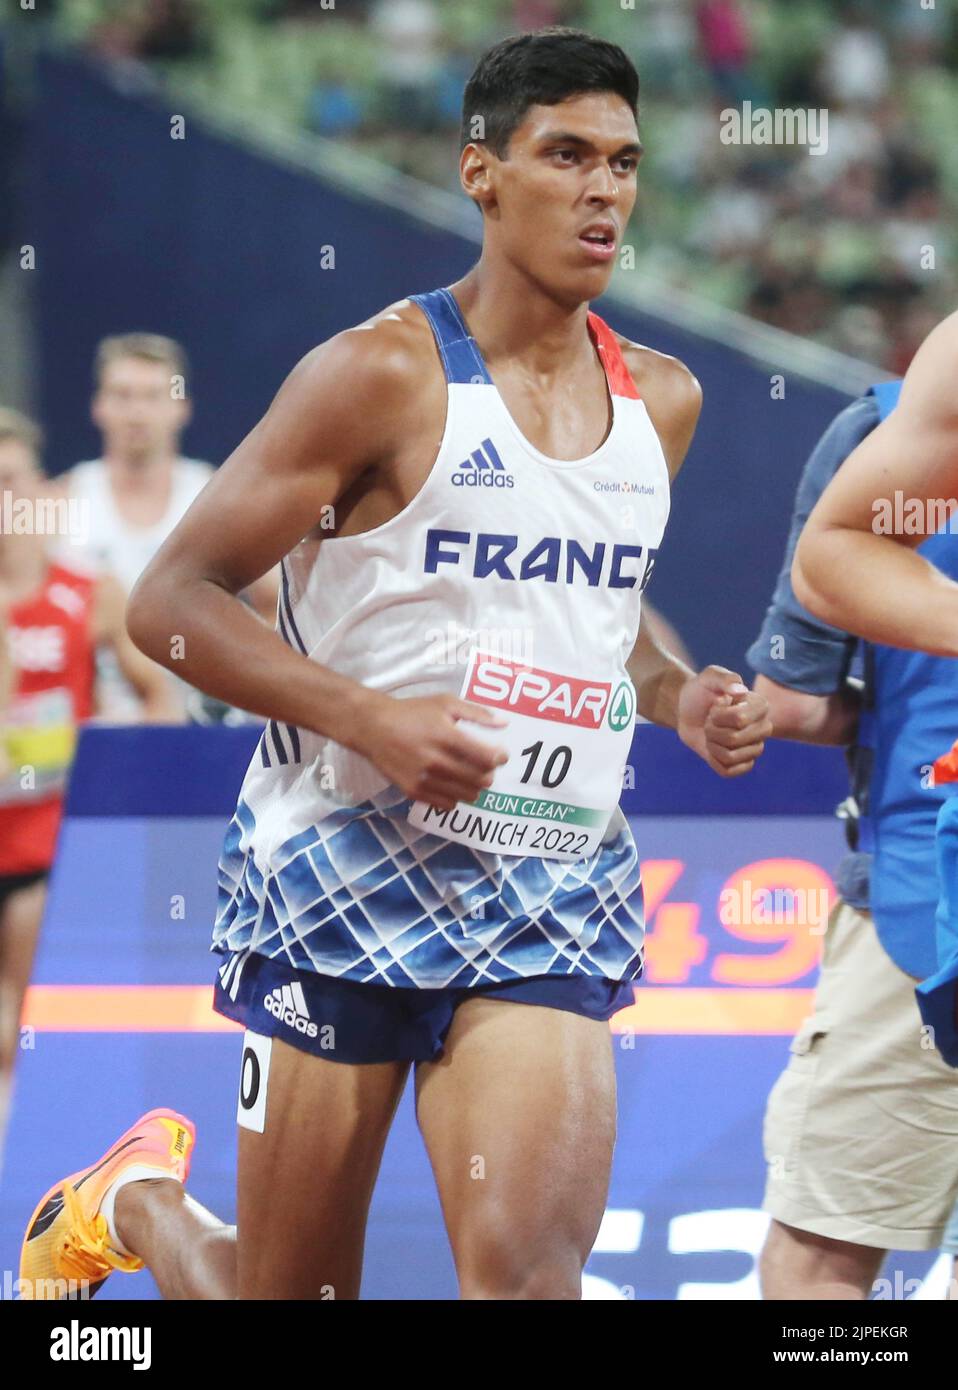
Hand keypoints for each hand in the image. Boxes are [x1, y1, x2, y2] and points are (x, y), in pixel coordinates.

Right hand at [354, 692, 508, 809]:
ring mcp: (424, 780)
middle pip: (480, 780)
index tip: (501, 755)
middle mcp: (436, 761)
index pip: (486, 758)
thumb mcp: (445, 703)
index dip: (500, 758)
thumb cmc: (412, 712)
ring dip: (475, 786)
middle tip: (485, 765)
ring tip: (470, 774)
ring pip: (467, 794)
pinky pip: (447, 803)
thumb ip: (477, 713)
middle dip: (490, 773)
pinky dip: (456, 796)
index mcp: (446, 737)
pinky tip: (452, 783)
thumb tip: (505, 723)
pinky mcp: (413, 792)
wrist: (373, 727)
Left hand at [677, 665, 772, 777]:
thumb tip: (739, 691)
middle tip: (710, 721)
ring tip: (712, 733)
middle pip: (734, 739)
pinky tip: (713, 748)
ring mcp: (755, 748)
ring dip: (712, 745)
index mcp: (761, 706)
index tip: (715, 705)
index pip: (740, 720)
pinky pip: (728, 771)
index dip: (719, 716)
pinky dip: (713, 760)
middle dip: (713, 730)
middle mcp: (764, 728)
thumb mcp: (708, 677)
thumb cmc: (700, 691)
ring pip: (730, 757)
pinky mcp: (744, 764)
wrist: (687, 710)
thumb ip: (723, 678)